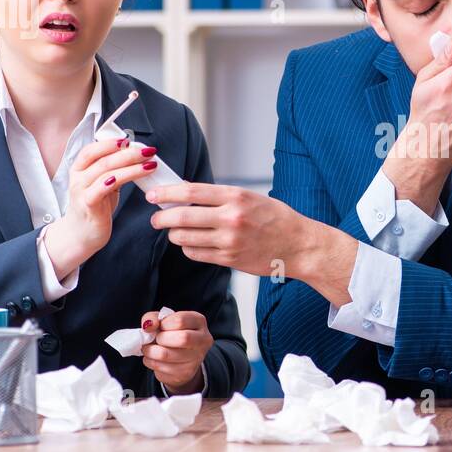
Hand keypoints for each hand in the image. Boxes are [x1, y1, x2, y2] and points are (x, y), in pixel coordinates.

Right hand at [42, 137, 160, 276]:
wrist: (81, 234)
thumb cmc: (94, 207)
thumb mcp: (102, 184)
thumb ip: (113, 170)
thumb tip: (134, 154)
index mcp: (79, 169)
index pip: (91, 150)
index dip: (110, 143)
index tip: (129, 140)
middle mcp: (78, 178)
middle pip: (104, 159)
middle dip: (128, 153)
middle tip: (148, 151)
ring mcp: (81, 191)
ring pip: (106, 172)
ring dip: (131, 167)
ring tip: (150, 164)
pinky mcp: (87, 205)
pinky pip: (100, 190)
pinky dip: (113, 181)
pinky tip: (127, 177)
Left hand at [140, 309, 210, 392]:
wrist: (178, 355)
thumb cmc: (170, 332)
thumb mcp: (161, 320)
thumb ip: (152, 318)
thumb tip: (148, 326)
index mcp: (199, 321)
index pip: (180, 320)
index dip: (163, 324)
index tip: (158, 327)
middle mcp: (203, 340)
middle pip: (182, 338)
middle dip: (161, 338)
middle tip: (155, 339)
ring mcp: (196, 358)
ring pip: (167, 355)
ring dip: (151, 351)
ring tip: (149, 348)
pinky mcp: (186, 373)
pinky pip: (161, 367)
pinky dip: (150, 362)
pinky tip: (153, 358)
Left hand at [148, 183, 359, 307]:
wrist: (298, 245)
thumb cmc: (275, 218)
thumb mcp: (250, 197)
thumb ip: (220, 197)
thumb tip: (185, 195)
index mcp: (236, 197)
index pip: (191, 192)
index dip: (167, 193)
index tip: (153, 195)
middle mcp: (231, 218)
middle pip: (181, 217)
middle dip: (161, 217)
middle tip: (156, 218)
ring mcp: (229, 241)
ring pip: (184, 238)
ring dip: (173, 235)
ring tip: (175, 231)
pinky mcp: (229, 260)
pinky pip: (196, 254)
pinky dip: (188, 248)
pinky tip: (192, 243)